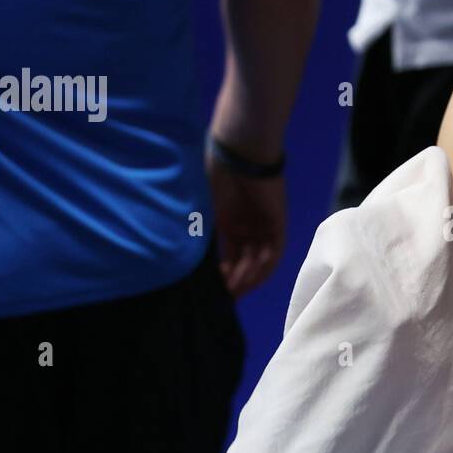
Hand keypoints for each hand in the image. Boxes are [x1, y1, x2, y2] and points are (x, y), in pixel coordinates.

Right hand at [205, 149, 286, 296]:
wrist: (239, 151)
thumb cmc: (212, 173)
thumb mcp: (198, 208)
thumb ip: (194, 233)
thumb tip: (176, 260)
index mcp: (229, 222)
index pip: (227, 257)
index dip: (219, 276)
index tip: (207, 293)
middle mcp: (247, 227)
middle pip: (242, 263)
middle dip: (232, 283)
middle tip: (219, 300)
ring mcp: (262, 227)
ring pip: (257, 263)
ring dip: (245, 280)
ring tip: (231, 295)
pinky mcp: (277, 225)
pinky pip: (272, 255)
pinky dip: (260, 270)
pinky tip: (246, 282)